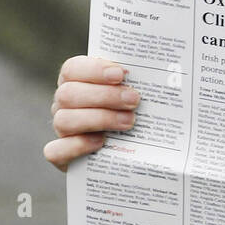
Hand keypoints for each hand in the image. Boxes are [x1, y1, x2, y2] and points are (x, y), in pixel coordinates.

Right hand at [43, 56, 139, 172]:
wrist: (126, 155)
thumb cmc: (132, 113)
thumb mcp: (134, 95)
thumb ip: (139, 82)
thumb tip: (167, 73)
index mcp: (76, 82)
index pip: (72, 68)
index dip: (94, 69)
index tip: (120, 74)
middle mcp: (64, 104)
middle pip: (69, 94)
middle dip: (104, 96)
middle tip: (134, 100)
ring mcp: (61, 130)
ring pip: (64, 120)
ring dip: (99, 119)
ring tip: (129, 122)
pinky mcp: (61, 156)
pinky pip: (57, 150)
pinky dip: (78, 145)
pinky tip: (101, 142)